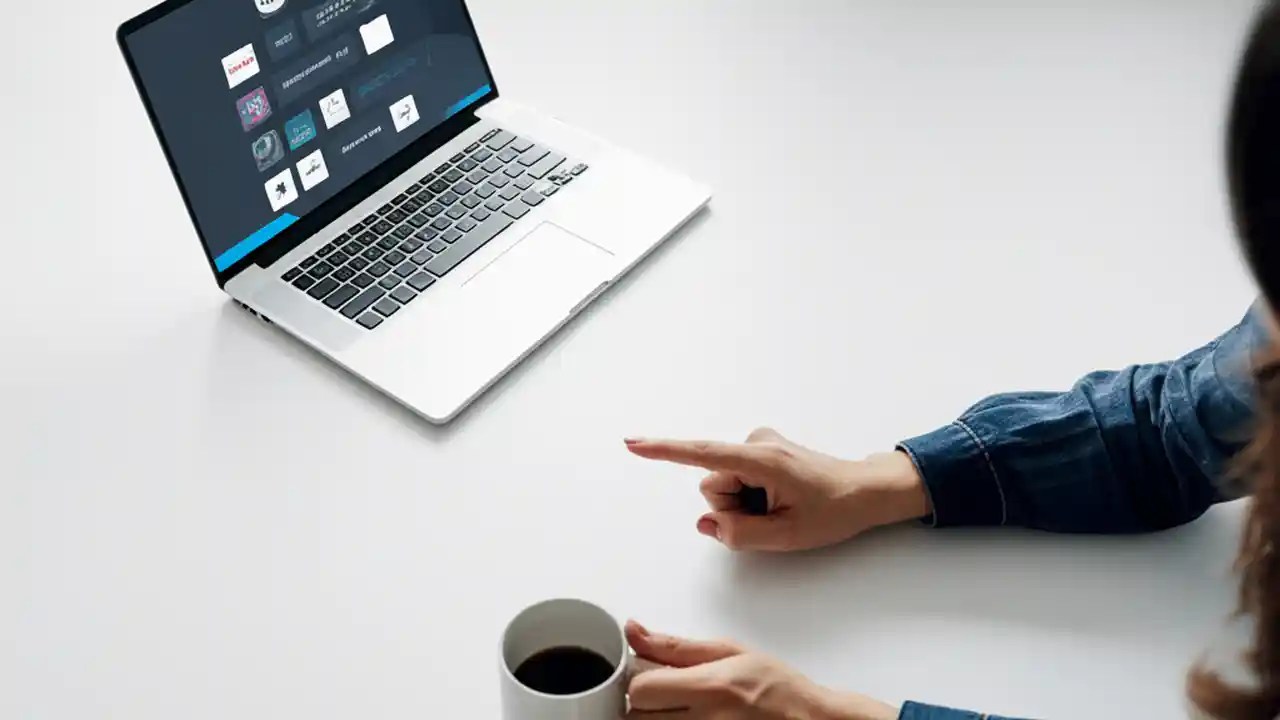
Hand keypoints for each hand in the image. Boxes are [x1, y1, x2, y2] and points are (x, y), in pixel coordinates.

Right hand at [625, 428, 928, 551]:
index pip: (702, 455)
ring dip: (743, 504)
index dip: (664, 451)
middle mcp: (755, 442)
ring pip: (723, 485)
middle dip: (732, 508)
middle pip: (712, 485)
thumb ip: (740, 534)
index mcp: (761, 459)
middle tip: (773, 516)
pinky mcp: (760, 449)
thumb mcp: (787, 537)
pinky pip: (736, 478)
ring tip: (780, 507)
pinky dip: (751, 496)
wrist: (865, 491)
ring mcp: (758, 444)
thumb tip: (706, 523)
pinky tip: (780, 498)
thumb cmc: (834, 510)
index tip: (632, 444)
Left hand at [625, 621, 896, 719]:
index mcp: (709, 689)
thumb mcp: (730, 652)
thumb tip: (634, 631)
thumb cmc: (777, 689)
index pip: (640, 690)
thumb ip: (675, 646)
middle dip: (644, 703)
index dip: (640, 681)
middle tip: (669, 695)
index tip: (653, 676)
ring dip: (656, 719)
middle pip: (636, 717)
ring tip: (682, 710)